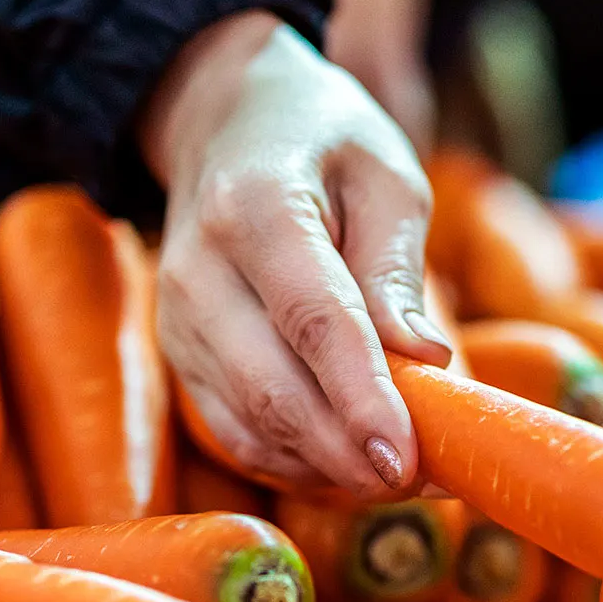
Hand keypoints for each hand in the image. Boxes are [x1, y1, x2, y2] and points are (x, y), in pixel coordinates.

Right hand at [140, 11, 452, 499]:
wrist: (223, 123)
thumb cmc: (323, 141)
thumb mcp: (384, 173)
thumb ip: (398, 268)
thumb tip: (425, 361)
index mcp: (256, 206)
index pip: (313, 320)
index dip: (361, 398)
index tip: (406, 457)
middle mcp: (198, 268)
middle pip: (271, 389)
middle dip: (349, 452)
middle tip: (425, 478)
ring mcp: (177, 318)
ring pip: (249, 424)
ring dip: (327, 468)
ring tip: (400, 476)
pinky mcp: (179, 353)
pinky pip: (234, 431)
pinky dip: (294, 463)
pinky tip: (349, 465)